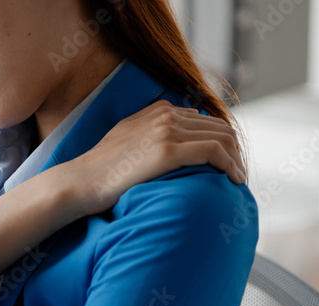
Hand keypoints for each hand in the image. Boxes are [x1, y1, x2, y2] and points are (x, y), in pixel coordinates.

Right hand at [65, 99, 247, 216]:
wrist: (80, 182)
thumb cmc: (100, 171)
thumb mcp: (126, 140)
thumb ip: (150, 131)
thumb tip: (179, 130)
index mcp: (158, 110)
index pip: (206, 119)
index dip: (222, 140)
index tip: (227, 161)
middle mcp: (165, 115)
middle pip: (220, 126)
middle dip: (234, 150)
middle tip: (237, 173)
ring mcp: (166, 131)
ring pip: (222, 138)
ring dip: (236, 159)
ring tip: (238, 179)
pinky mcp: (167, 151)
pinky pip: (214, 152)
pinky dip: (230, 165)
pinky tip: (234, 179)